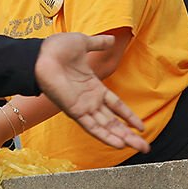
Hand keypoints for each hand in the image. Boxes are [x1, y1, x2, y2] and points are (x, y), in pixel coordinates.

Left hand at [33, 33, 148, 152]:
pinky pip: (92, 127)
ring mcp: (83, 107)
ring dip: (123, 138)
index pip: (116, 105)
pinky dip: (105, 136)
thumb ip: (98, 44)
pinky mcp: (75, 111)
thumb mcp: (83, 43)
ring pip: (107, 127)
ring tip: (140, 148)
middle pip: (114, 122)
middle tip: (145, 146)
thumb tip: (111, 39)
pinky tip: (118, 144)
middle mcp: (90, 100)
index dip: (128, 116)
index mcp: (93, 86)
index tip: (141, 126)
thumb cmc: (57, 48)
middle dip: (130, 134)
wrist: (42, 53)